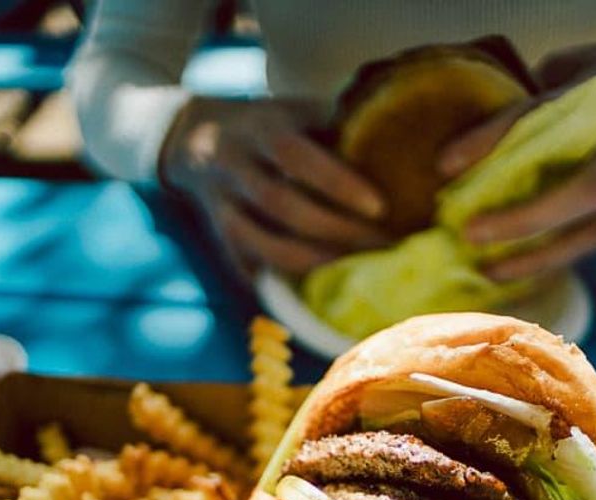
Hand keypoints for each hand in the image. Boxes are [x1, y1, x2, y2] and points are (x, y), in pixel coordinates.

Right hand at [159, 97, 389, 277]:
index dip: (337, 182)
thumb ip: (338, 124)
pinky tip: (312, 293)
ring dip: (312, 261)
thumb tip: (400, 144)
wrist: (195, 137)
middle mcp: (235, 163)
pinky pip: (245, 264)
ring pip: (263, 241)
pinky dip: (279, 282)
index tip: (379, 207)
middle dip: (335, 229)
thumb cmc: (270, 124)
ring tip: (353, 271)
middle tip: (381, 247)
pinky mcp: (218, 233)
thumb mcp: (298, 109)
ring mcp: (222, 202)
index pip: (295, 154)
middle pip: (281, 204)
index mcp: (261, 126)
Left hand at [436, 28, 595, 279]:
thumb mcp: (580, 63)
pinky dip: (561, 258)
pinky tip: (522, 271)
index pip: (544, 116)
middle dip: (526, 218)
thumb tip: (472, 140)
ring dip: (543, 256)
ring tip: (491, 272)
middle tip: (470, 234)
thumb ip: (535, 94)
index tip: (446, 164)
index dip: (494, 139)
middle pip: (586, 188)